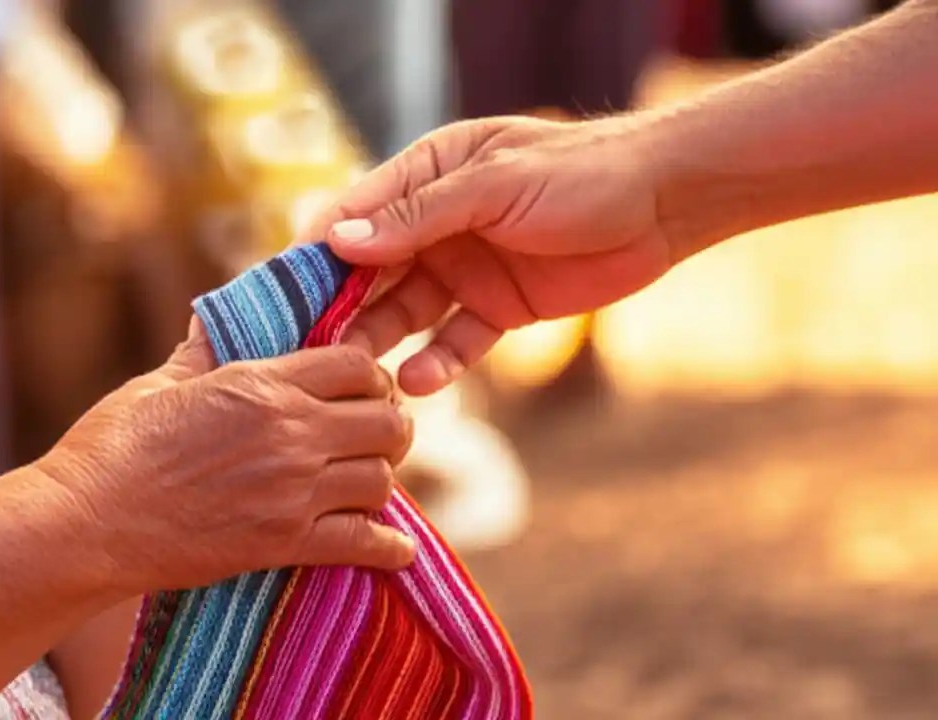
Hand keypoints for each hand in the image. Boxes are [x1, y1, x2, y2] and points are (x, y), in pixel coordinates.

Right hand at [35, 320, 415, 593]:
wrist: (85, 522)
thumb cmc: (110, 446)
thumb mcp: (157, 384)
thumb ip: (200, 353)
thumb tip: (214, 320)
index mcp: (260, 383)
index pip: (357, 367)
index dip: (370, 377)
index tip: (362, 392)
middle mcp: (290, 433)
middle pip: (388, 423)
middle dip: (388, 428)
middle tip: (372, 439)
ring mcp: (291, 491)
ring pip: (382, 481)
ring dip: (378, 483)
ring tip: (362, 487)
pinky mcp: (283, 543)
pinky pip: (364, 544)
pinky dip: (386, 548)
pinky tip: (391, 549)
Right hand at [311, 116, 675, 395]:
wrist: (665, 203)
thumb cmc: (580, 173)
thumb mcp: (493, 187)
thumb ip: (418, 217)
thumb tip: (339, 241)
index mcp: (425, 174)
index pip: (355, 215)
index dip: (318, 255)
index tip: (284, 295)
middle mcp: (435, 224)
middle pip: (371, 271)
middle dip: (339, 309)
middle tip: (307, 352)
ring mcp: (464, 269)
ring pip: (406, 313)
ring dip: (380, 342)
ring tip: (358, 375)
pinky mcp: (496, 309)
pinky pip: (454, 343)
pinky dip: (435, 365)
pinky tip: (416, 385)